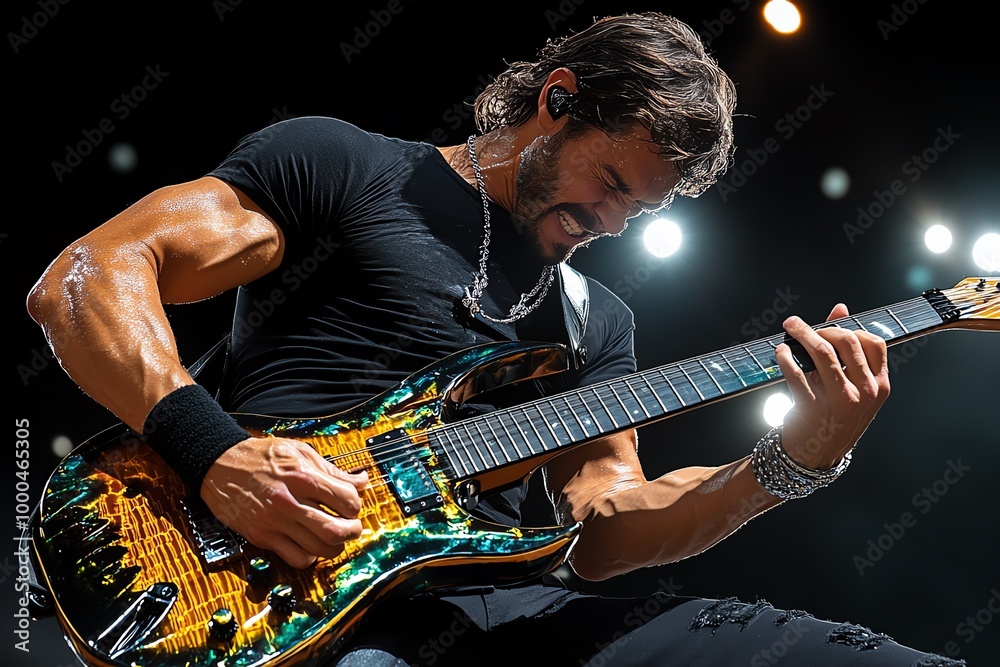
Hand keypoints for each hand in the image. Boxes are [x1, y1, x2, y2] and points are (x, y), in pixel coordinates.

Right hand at [200, 437, 368, 567]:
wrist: (218, 465)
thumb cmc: (260, 456)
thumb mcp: (299, 451)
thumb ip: (332, 470)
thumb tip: (360, 481)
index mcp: (302, 476)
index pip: (346, 500)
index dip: (355, 504)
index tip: (352, 504)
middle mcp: (289, 501)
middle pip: (336, 530)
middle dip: (352, 530)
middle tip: (352, 526)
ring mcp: (274, 522)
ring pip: (319, 548)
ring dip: (335, 546)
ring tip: (334, 536)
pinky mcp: (262, 537)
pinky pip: (296, 558)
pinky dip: (310, 556)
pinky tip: (310, 544)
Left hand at [775, 303, 890, 469]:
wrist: (816, 456)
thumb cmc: (835, 418)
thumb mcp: (852, 388)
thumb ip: (848, 349)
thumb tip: (840, 308)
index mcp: (878, 387)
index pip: (873, 343)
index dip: (850, 329)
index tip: (830, 328)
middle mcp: (863, 393)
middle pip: (846, 341)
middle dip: (821, 327)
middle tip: (801, 325)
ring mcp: (838, 400)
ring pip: (820, 352)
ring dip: (800, 333)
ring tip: (789, 328)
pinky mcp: (812, 406)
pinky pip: (795, 371)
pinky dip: (784, 356)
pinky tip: (780, 352)